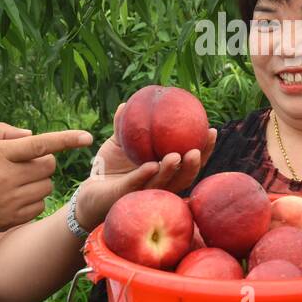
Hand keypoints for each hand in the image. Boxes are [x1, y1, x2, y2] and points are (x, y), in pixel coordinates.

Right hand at [0, 123, 92, 243]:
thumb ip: (2, 132)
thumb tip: (32, 135)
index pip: (40, 144)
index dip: (66, 140)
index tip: (87, 137)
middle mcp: (6, 178)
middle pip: (48, 166)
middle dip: (42, 161)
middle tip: (22, 162)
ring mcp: (9, 202)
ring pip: (45, 186)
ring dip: (37, 180)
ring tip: (12, 181)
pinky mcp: (10, 220)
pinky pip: (38, 206)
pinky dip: (32, 199)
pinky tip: (11, 197)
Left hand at [74, 103, 216, 229]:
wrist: (90, 191)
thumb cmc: (110, 168)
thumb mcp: (118, 144)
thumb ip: (124, 126)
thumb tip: (126, 104)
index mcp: (165, 171)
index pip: (190, 161)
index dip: (204, 148)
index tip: (211, 130)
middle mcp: (160, 185)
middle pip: (185, 177)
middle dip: (195, 164)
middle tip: (197, 149)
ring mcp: (145, 194)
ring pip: (164, 184)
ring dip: (172, 171)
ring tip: (177, 156)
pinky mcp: (128, 198)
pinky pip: (137, 185)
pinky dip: (144, 175)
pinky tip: (151, 166)